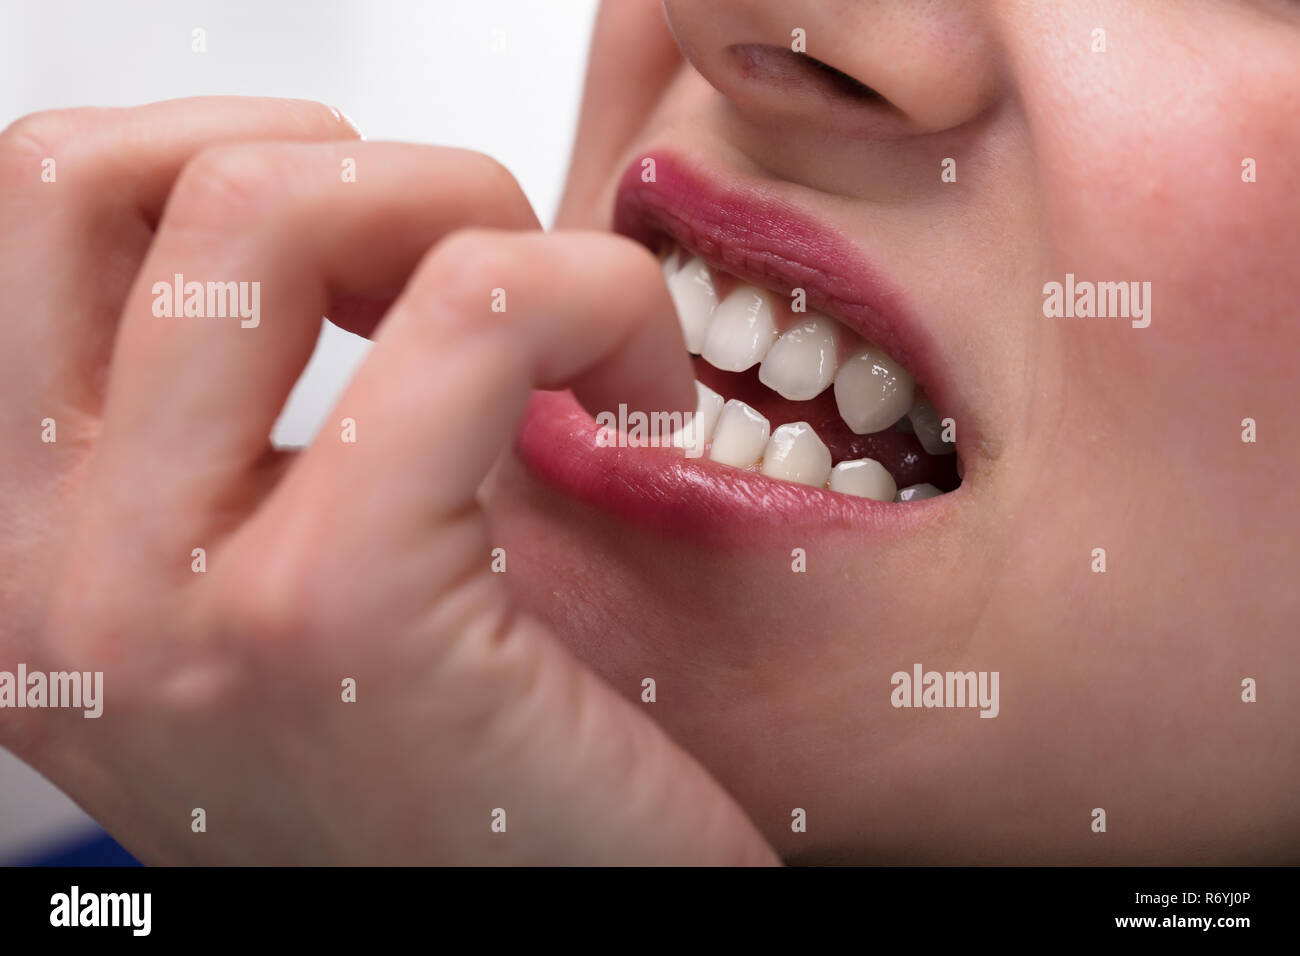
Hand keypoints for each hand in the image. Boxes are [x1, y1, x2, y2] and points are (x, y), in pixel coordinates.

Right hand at [0, 97, 776, 863]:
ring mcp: (161, 599)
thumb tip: (320, 218)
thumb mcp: (281, 593)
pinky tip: (648, 402)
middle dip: (349, 172)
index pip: (39, 212)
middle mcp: (39, 580)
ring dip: (477, 213)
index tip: (376, 263)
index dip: (230, 174)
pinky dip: (601, 303)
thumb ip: (242, 432)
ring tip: (573, 339)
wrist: (565, 943)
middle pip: (111, 175)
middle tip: (478, 274)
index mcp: (24, 548)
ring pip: (273, 203)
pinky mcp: (338, 613)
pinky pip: (475, 309)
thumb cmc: (465, 784)